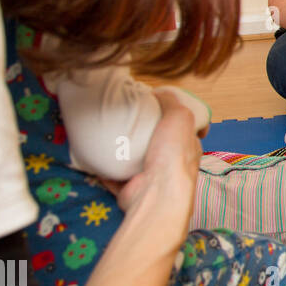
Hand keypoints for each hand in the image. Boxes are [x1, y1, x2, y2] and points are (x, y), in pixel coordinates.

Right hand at [114, 90, 199, 229]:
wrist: (155, 193)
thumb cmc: (172, 154)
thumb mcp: (179, 116)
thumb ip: (171, 102)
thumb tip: (159, 92)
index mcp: (189, 148)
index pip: (184, 130)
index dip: (172, 119)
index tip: (154, 110)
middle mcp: (172, 165)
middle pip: (158, 145)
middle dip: (144, 135)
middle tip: (125, 120)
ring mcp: (152, 179)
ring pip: (136, 161)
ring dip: (123, 152)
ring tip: (108, 134)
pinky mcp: (131, 189)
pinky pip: (115, 176)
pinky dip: (106, 169)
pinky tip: (96, 156)